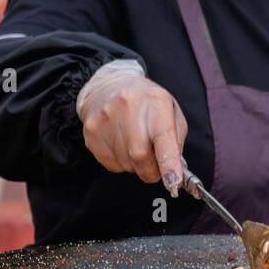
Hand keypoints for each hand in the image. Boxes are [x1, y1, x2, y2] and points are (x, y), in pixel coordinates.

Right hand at [77, 60, 186, 191]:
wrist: (110, 87)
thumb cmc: (147, 105)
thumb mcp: (171, 113)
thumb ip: (176, 143)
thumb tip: (175, 172)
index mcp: (156, 102)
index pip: (163, 137)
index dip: (168, 163)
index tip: (173, 182)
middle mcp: (128, 107)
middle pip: (140, 156)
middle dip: (151, 170)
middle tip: (155, 167)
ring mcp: (106, 119)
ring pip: (126, 164)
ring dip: (136, 165)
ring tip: (135, 143)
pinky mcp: (92, 132)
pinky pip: (111, 164)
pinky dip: (121, 162)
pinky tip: (121, 144)